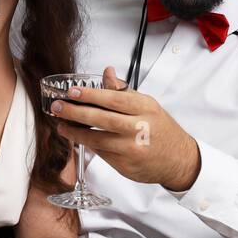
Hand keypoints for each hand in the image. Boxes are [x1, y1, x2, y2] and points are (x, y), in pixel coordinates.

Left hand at [49, 65, 200, 191]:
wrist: (180, 160)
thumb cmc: (161, 129)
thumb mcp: (147, 105)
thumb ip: (124, 90)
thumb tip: (107, 72)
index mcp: (145, 108)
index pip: (113, 98)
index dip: (90, 95)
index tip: (71, 92)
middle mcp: (140, 128)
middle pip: (102, 118)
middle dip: (75, 112)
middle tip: (57, 107)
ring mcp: (132, 148)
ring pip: (97, 139)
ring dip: (75, 132)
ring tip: (61, 126)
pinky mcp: (126, 165)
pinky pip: (101, 153)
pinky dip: (87, 145)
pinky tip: (77, 138)